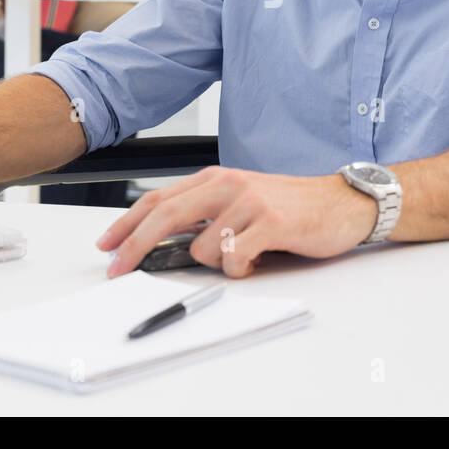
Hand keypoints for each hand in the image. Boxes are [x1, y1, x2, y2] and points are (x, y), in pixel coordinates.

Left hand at [95, 167, 377, 278]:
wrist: (341, 202)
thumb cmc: (290, 205)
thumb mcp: (240, 201)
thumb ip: (205, 214)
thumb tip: (163, 241)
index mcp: (216, 178)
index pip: (159, 200)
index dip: (127, 223)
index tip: (107, 244)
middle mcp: (228, 185)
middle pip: (166, 216)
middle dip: (135, 246)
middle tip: (118, 270)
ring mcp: (249, 203)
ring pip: (202, 248)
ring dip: (215, 263)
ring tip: (243, 254)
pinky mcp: (271, 223)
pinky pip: (234, 258)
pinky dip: (239, 268)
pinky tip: (257, 257)